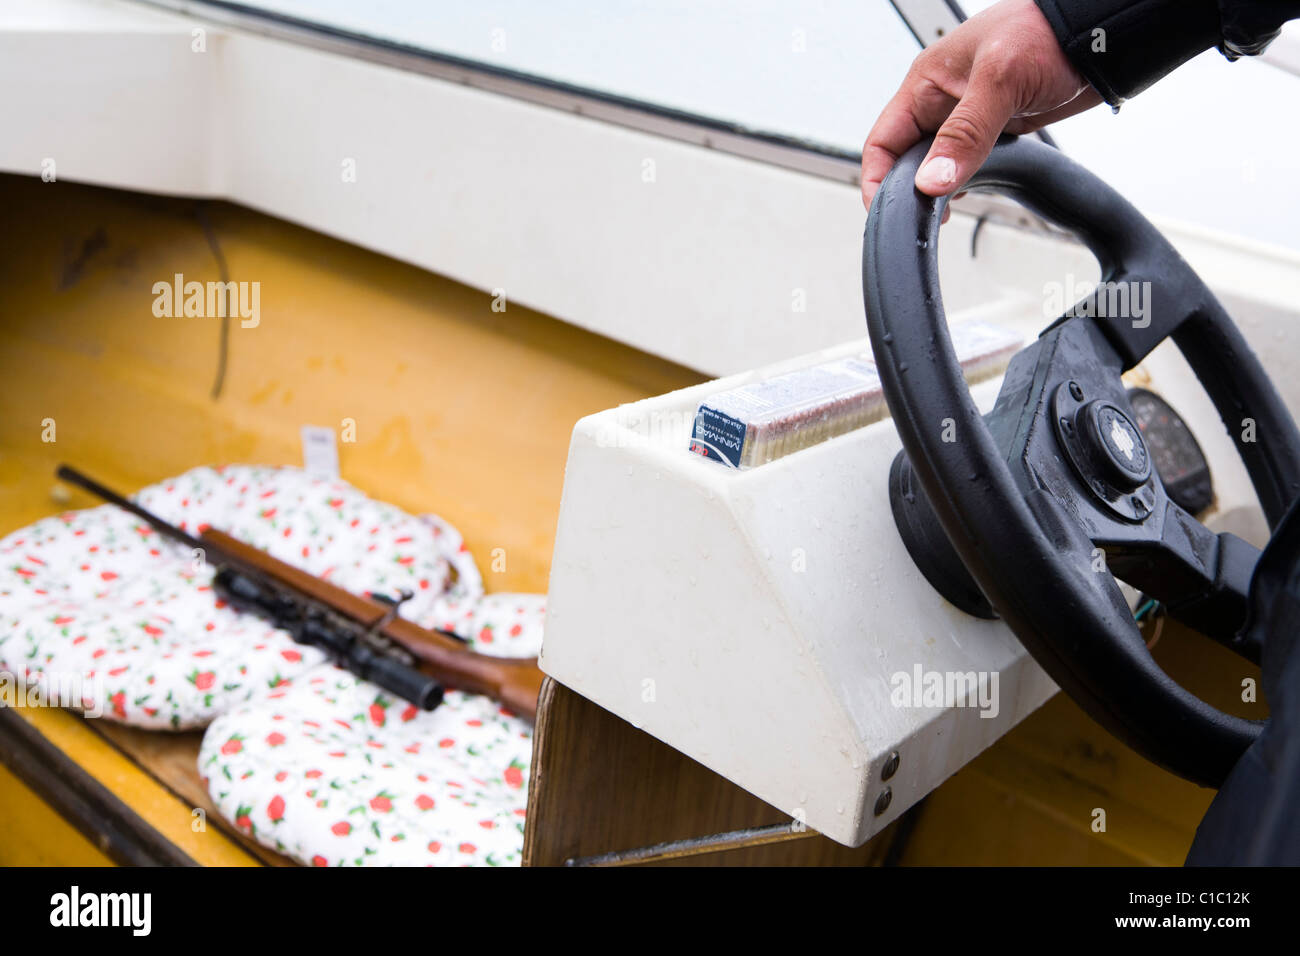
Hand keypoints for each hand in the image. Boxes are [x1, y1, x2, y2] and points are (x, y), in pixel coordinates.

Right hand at [861, 0, 1101, 209]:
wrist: (1098, 35)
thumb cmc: (1046, 31)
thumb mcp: (998, 80)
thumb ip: (964, 134)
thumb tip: (932, 181)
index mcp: (925, 84)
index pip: (882, 141)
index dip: (877, 179)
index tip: (886, 212)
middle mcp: (941, 103)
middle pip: (906, 160)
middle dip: (909, 191)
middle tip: (922, 218)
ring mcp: (967, 119)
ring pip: (937, 167)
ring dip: (939, 191)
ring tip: (946, 212)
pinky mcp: (994, 131)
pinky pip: (967, 166)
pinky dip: (966, 185)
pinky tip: (972, 195)